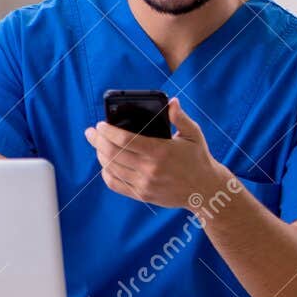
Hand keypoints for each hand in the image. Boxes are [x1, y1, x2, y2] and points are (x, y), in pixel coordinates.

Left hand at [84, 98, 229, 208]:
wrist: (205, 190)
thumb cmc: (199, 158)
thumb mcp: (194, 134)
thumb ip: (180, 117)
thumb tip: (171, 101)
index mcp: (160, 151)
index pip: (125, 140)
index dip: (108, 131)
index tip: (100, 124)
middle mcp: (150, 169)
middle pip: (112, 154)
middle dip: (97, 141)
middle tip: (91, 132)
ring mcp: (144, 184)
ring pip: (111, 168)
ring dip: (100, 155)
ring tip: (98, 145)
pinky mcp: (142, 195)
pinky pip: (115, 184)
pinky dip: (106, 173)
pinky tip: (106, 164)